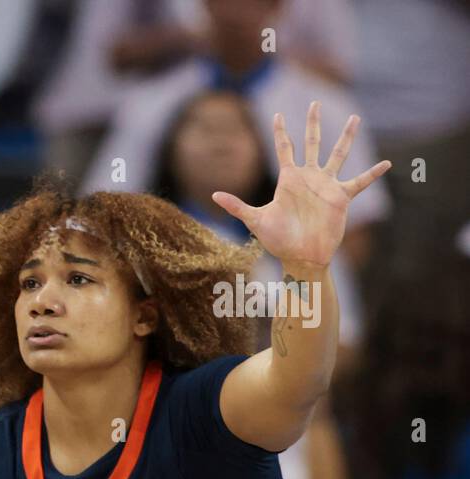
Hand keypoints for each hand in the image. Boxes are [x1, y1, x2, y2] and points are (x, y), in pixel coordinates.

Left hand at [212, 102, 390, 268]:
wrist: (301, 256)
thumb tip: (212, 194)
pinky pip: (360, 182)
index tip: (277, 114)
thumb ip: (236, 206)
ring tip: (355, 118)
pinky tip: (386, 163)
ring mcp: (326, 186)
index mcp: (289, 179)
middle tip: (315, 102)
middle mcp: (308, 178)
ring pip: (338, 154)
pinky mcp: (341, 197)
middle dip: (312, 123)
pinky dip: (373, 173)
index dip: (280, 132)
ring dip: (346, 136)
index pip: (284, 148)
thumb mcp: (255, 220)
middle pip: (311, 143)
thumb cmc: (278, 241)